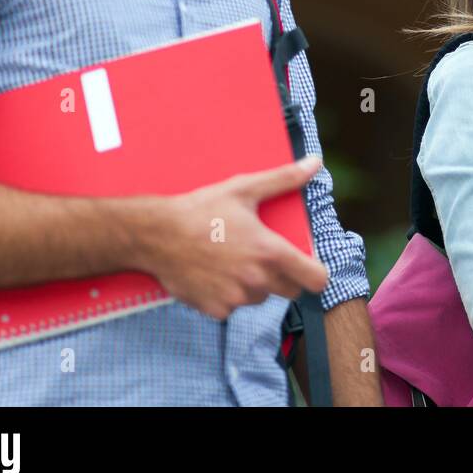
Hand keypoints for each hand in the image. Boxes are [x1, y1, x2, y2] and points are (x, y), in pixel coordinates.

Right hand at [136, 156, 329, 319]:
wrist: (156, 235)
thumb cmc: (201, 210)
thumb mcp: (245, 188)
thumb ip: (284, 178)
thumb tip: (315, 162)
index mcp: (270, 252)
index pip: (315, 280)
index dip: (317, 273)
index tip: (309, 266)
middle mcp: (256, 280)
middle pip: (291, 291)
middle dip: (285, 276)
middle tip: (263, 256)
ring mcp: (236, 298)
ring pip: (261, 298)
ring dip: (256, 285)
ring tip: (234, 260)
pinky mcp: (215, 310)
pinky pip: (234, 307)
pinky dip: (230, 295)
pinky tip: (215, 273)